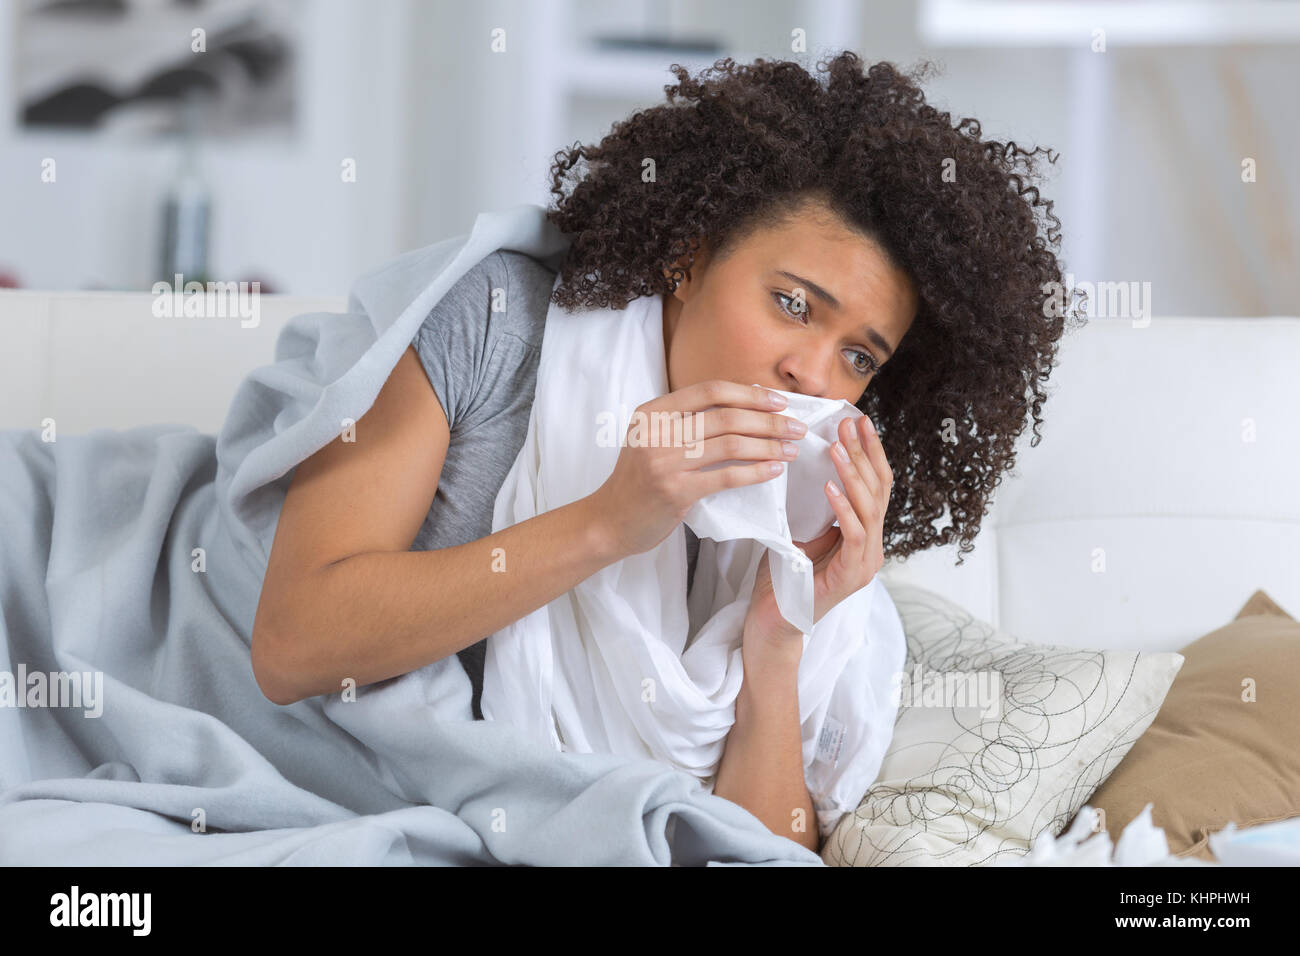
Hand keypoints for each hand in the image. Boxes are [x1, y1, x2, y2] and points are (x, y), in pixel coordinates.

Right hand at [587, 380, 807, 557]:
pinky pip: (726, 477)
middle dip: (769, 421)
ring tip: (791, 450)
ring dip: (768, 446)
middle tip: (796, 428)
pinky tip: (773, 470)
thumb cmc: (639, 481)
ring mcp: (664, 462)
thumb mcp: (653, 438)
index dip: (749, 394)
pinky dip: (755, 472)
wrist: (609, 521)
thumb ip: (689, 420)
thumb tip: (748, 399)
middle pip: (726, 417)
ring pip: (731, 445)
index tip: (779, 402)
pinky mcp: (675, 492)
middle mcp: (656, 432)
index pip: (710, 391)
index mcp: (652, 412)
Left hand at [743, 414, 892, 654]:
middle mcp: (871, 546)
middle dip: (865, 453)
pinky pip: (854, 534)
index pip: (875, 484)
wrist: (772, 622)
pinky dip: (843, 508)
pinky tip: (829, 487)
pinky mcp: (851, 576)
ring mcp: (865, 562)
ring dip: (853, 474)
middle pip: (879, 490)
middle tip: (850, 423)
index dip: (869, 451)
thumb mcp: (800, 531)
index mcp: (863, 534)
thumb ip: (813, 505)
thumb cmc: (782, 578)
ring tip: (837, 447)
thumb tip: (806, 463)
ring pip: (870, 509)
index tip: (857, 421)